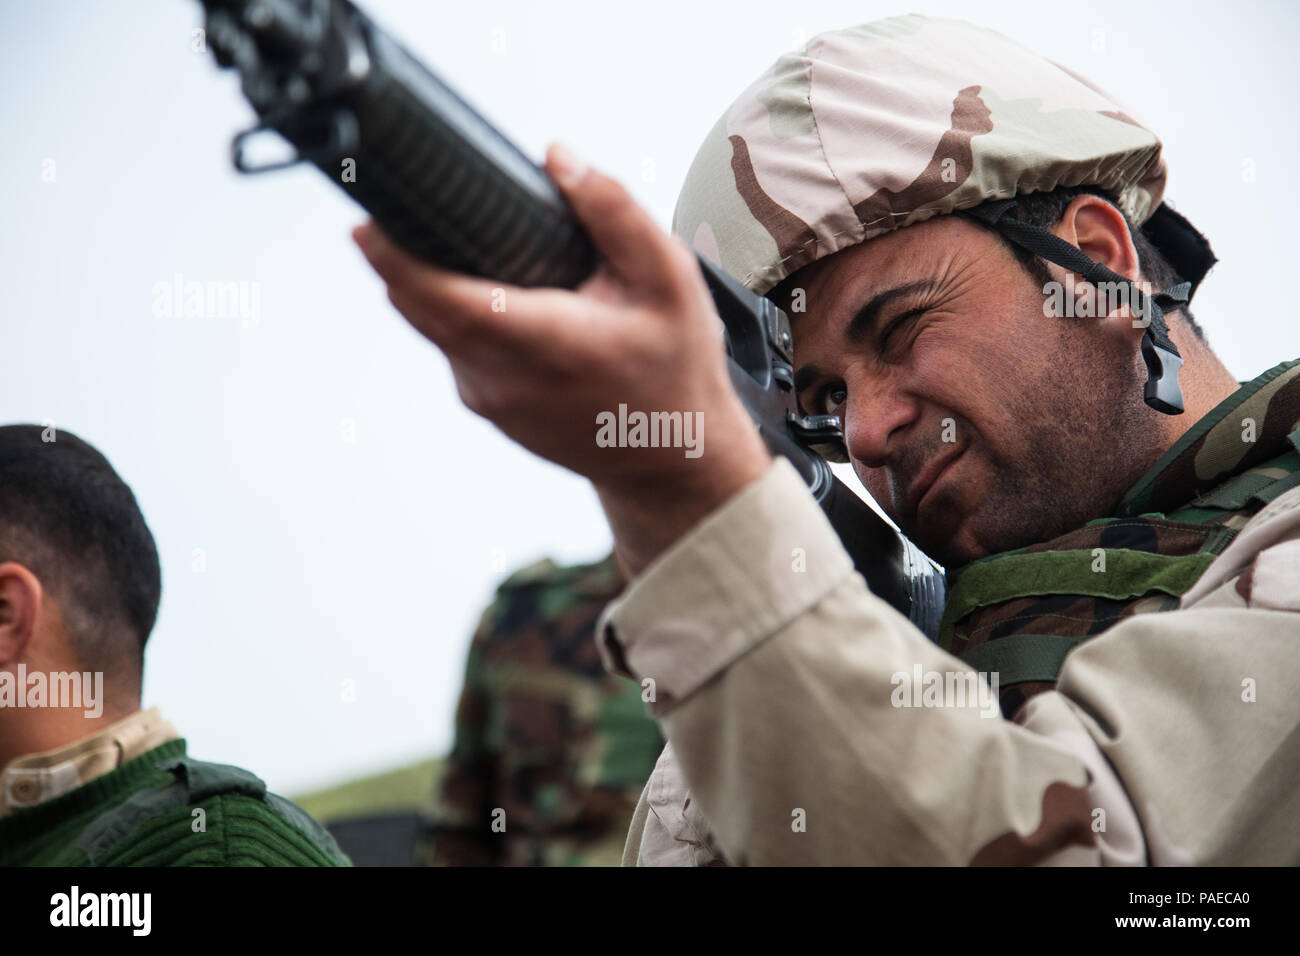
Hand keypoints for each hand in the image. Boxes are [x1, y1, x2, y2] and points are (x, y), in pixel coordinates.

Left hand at [353, 143, 770, 574]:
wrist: (670, 462)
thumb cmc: (675, 369)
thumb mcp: (669, 281)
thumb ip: (615, 213)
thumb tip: (558, 156)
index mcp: (541, 342)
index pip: (441, 299)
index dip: (394, 259)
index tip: (365, 221)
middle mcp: (500, 378)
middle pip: (419, 307)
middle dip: (398, 255)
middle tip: (394, 204)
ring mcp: (487, 399)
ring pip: (434, 326)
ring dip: (433, 282)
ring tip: (457, 239)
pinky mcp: (487, 406)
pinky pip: (452, 346)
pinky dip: (456, 311)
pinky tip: (493, 288)